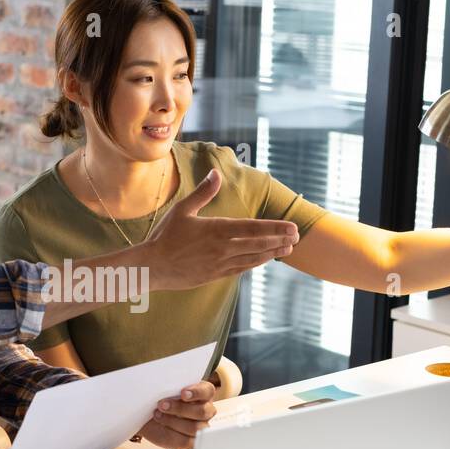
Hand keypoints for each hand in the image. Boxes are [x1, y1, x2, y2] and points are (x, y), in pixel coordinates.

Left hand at [134, 380, 216, 448]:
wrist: (149, 414)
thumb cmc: (160, 398)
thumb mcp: (163, 388)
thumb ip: (169, 385)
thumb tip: (162, 382)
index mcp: (203, 393)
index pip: (207, 391)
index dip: (196, 392)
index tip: (182, 393)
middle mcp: (206, 410)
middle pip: (202, 412)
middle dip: (180, 408)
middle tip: (162, 404)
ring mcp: (201, 427)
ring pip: (194, 428)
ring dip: (173, 421)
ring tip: (158, 415)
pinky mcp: (191, 441)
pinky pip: (185, 441)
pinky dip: (171, 433)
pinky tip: (162, 425)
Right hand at [140, 169, 298, 290]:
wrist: (152, 267)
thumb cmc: (165, 236)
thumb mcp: (182, 209)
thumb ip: (203, 192)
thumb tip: (216, 173)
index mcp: (217, 229)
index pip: (253, 228)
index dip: (275, 228)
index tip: (292, 227)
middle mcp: (222, 248)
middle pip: (258, 244)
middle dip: (280, 240)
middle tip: (297, 237)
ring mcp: (220, 264)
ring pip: (253, 258)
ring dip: (271, 253)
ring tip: (287, 249)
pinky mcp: (215, 275)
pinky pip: (240, 269)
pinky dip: (255, 264)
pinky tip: (263, 260)